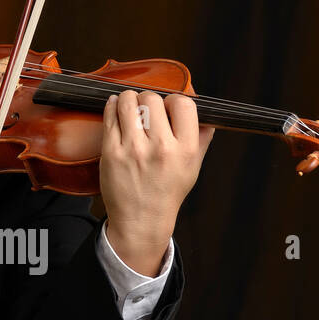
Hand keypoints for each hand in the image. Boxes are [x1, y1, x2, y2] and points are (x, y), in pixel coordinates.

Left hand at [100, 89, 214, 273]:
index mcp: (185, 150)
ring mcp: (134, 150)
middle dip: (148, 99)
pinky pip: (110, 116)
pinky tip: (115, 109)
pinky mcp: (112, 153)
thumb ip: (201, 140)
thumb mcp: (193, 168)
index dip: (174, 100)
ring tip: (130, 106)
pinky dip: (112, 107)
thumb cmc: (167, 193)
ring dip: (128, 99)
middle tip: (146, 109)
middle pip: (152, 99)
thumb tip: (208, 117)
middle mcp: (161, 148)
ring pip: (128, 102)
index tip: (168, 108)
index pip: (183, 104)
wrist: (141, 220)